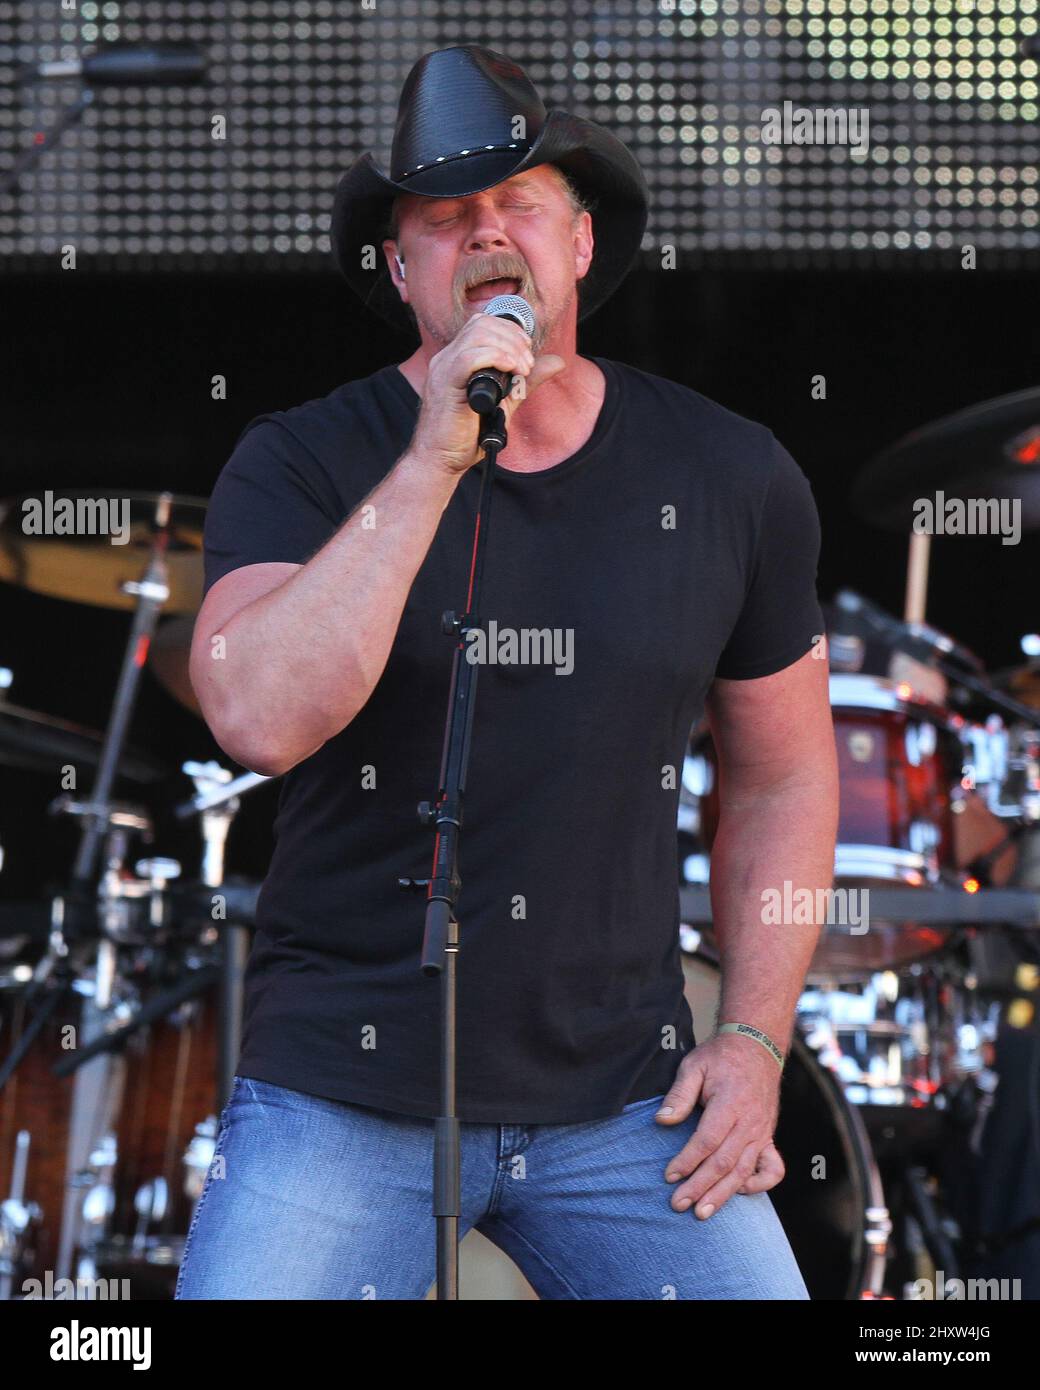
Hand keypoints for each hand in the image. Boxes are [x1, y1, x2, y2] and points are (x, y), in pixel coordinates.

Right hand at [411, 312, 564, 474]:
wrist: (442, 460)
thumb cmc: (467, 434)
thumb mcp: (506, 401)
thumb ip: (528, 380)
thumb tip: (558, 361)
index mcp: (457, 358)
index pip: (481, 322)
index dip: (510, 330)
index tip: (528, 351)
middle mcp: (447, 357)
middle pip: (482, 323)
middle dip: (513, 337)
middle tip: (528, 363)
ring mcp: (443, 368)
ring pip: (477, 334)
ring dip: (509, 347)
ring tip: (522, 369)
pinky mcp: (445, 384)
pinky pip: (469, 357)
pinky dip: (496, 358)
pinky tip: (511, 371)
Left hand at [655, 1032, 784, 1218]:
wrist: (756, 1048)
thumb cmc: (720, 1058)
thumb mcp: (694, 1065)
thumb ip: (679, 1094)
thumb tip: (662, 1120)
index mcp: (730, 1103)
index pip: (708, 1140)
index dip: (688, 1160)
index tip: (669, 1175)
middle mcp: (750, 1122)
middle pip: (724, 1162)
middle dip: (700, 1186)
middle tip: (678, 1204)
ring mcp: (762, 1132)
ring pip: (743, 1171)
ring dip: (722, 1194)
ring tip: (701, 1212)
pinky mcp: (768, 1138)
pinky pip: (772, 1169)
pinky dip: (759, 1185)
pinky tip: (739, 1192)